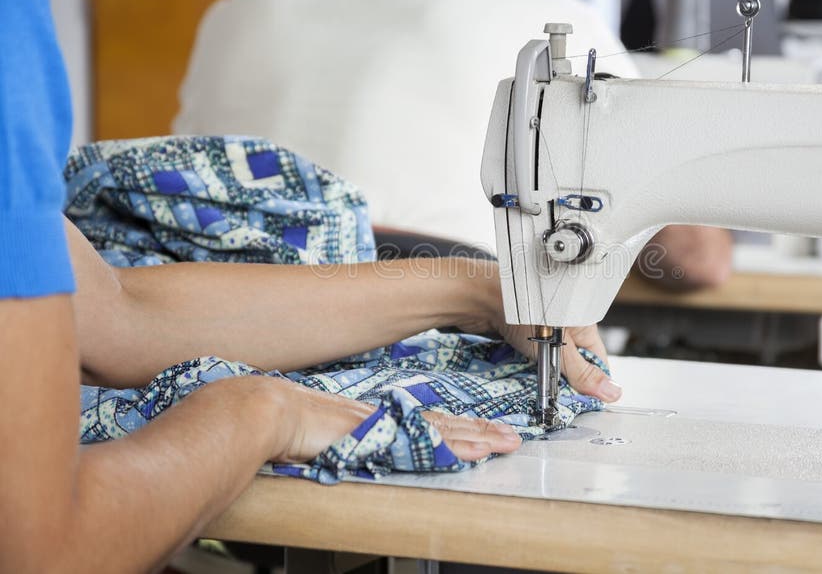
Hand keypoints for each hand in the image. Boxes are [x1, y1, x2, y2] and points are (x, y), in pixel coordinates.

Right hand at [264, 378, 520, 462]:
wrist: (269, 410)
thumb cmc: (288, 423)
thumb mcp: (328, 434)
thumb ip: (348, 440)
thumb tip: (352, 446)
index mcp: (378, 418)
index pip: (428, 425)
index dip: (459, 429)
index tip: (485, 432)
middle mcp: (387, 418)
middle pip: (443, 425)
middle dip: (480, 431)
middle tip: (511, 437)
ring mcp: (385, 425)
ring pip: (441, 433)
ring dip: (475, 438)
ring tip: (504, 443)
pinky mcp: (380, 435)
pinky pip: (421, 444)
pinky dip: (448, 448)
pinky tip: (470, 452)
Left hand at [450, 260, 621, 402]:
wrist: (479, 297)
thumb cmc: (521, 311)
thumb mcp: (557, 347)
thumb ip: (583, 372)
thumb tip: (611, 393)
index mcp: (584, 322)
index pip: (598, 361)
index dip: (593, 383)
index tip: (584, 402)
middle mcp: (568, 322)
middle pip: (576, 362)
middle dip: (568, 380)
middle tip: (557, 393)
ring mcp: (546, 326)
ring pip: (555, 359)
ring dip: (548, 373)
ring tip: (538, 379)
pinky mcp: (526, 330)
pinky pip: (536, 354)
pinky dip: (532, 364)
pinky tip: (525, 369)